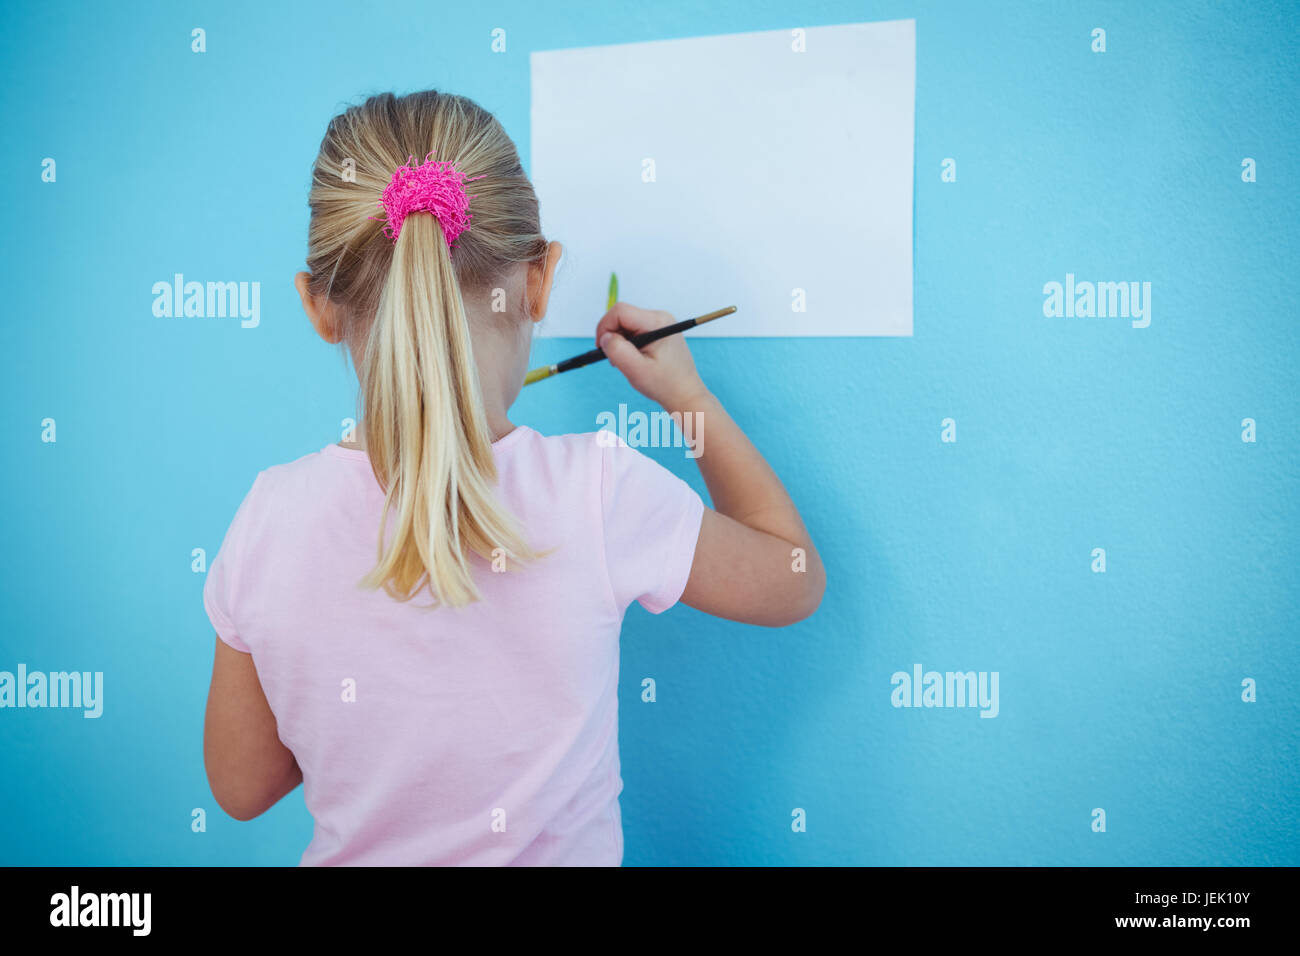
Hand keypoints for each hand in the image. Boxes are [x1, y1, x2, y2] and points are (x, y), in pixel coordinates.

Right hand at [595, 302, 709, 410]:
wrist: (684, 393)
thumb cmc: (665, 384)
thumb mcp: (636, 370)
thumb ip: (617, 350)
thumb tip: (605, 336)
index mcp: (657, 323)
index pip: (620, 312)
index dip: (605, 327)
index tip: (601, 347)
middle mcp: (660, 318)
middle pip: (622, 316)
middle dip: (612, 336)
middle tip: (615, 360)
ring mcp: (659, 324)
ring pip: (625, 324)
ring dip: (619, 342)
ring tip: (627, 363)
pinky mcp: (657, 331)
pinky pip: (633, 331)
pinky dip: (627, 344)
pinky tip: (633, 360)